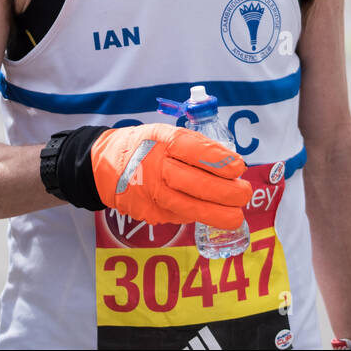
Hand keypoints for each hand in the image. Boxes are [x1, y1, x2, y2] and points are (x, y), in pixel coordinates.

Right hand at [90, 123, 251, 227]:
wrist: (105, 166)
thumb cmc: (145, 146)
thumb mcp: (166, 134)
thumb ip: (196, 147)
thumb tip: (231, 165)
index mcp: (163, 141)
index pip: (195, 151)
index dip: (220, 161)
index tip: (239, 168)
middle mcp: (157, 168)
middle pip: (196, 183)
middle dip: (226, 192)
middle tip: (245, 194)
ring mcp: (152, 194)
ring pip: (190, 208)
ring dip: (217, 214)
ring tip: (236, 216)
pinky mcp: (150, 213)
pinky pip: (180, 216)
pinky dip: (198, 214)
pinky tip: (211, 213)